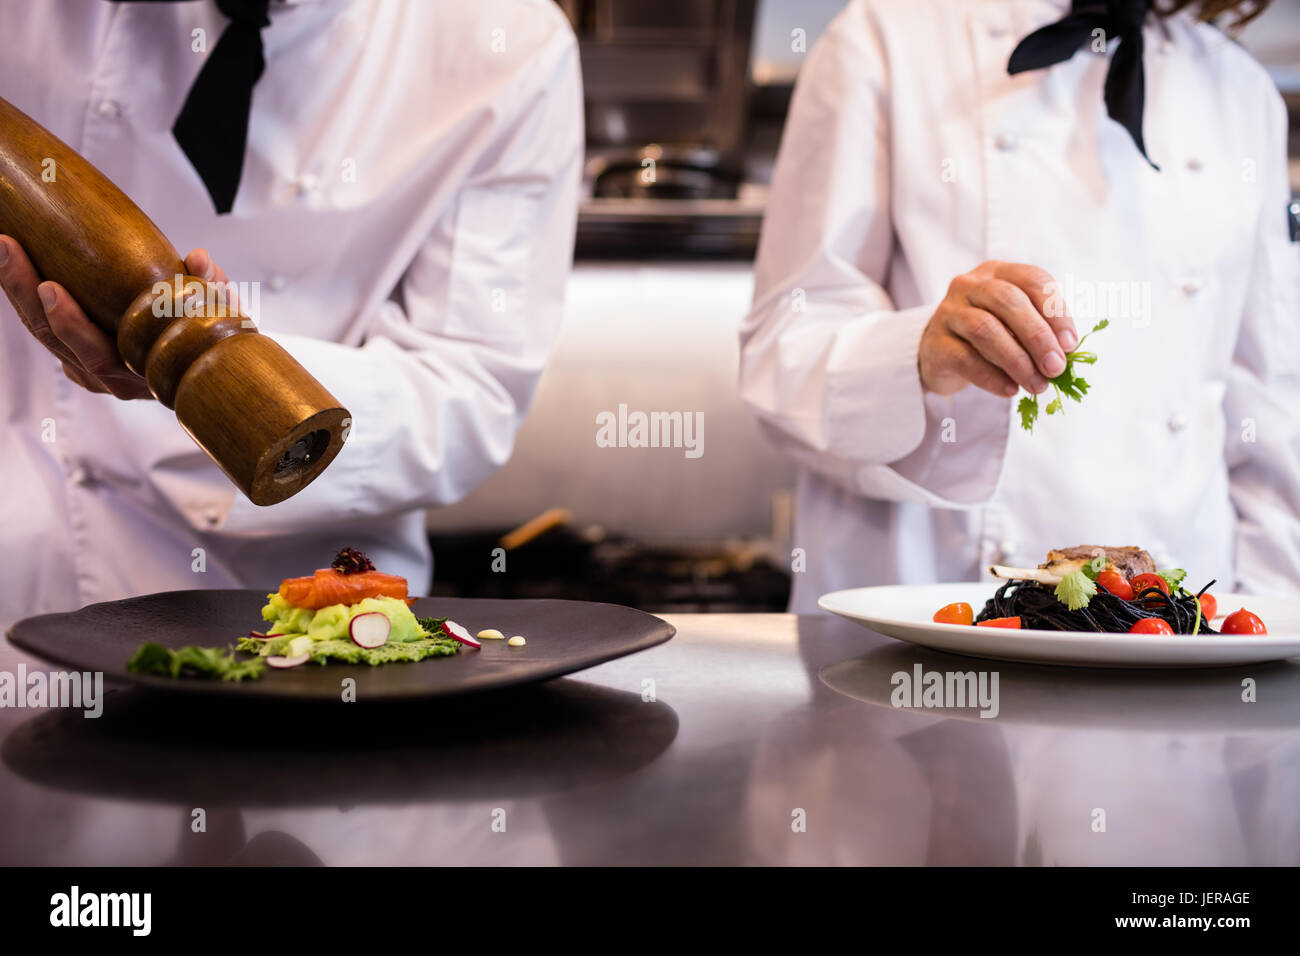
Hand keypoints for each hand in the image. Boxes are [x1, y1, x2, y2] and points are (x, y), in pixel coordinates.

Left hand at [0, 236, 228, 399]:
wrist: (206, 370)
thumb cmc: (211, 342)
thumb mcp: (222, 316)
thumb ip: (212, 288)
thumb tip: (198, 258)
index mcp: (143, 375)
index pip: (97, 354)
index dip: (70, 324)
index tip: (50, 288)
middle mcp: (111, 378)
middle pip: (54, 340)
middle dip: (26, 294)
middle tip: (9, 250)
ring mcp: (90, 371)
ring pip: (43, 334)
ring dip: (18, 291)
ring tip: (5, 249)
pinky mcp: (79, 360)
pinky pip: (46, 331)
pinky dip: (28, 300)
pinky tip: (16, 267)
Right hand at [918, 260, 1077, 397]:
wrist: (940, 355)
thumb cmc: (988, 337)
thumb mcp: (1015, 325)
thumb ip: (1040, 331)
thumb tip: (1066, 353)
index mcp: (998, 272)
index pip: (1032, 280)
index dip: (1055, 311)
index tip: (1070, 344)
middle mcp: (970, 285)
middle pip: (1008, 301)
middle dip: (1037, 336)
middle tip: (1056, 368)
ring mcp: (948, 312)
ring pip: (985, 329)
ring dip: (1017, 360)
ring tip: (1037, 385)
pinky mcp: (935, 343)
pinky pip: (966, 359)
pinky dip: (992, 377)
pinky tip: (1010, 390)